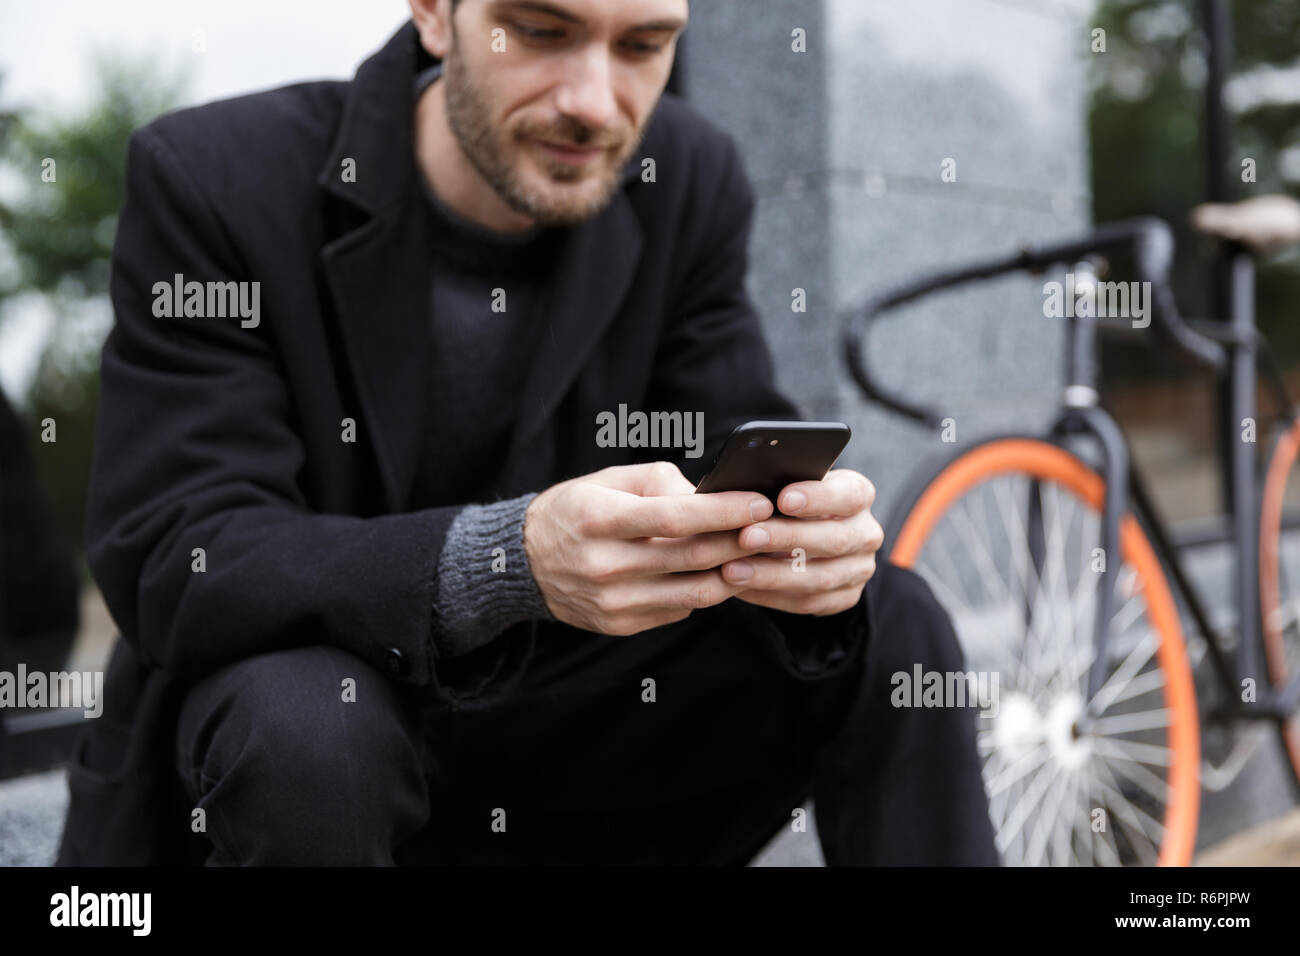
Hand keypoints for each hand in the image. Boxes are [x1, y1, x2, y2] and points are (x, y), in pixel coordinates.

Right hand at [523, 461, 775, 635]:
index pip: (674, 517)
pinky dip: (704, 590)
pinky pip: (679, 609)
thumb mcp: (610, 480)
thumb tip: (712, 497)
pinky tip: (716, 572)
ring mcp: (611, 600)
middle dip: (740, 540)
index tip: (760, 503)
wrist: (526, 562)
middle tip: (773, 527)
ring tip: (755, 553)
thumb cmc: (578, 510)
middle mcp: (603, 563)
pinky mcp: (619, 624)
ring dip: (733, 572)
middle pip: (691, 556)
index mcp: (599, 518)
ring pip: (695, 590)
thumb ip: (662, 482)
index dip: (723, 511)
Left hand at [721, 469, 883, 616]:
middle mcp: (867, 533)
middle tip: (746, 537)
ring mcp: (860, 569)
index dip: (818, 498)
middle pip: (834, 540)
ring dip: (772, 575)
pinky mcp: (846, 596)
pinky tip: (742, 588)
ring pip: (820, 577)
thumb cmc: (788, 499)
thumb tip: (745, 486)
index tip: (783, 499)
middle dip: (787, 539)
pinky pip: (808, 602)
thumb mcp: (789, 483)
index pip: (849, 495)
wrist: (802, 532)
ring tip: (732, 570)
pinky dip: (771, 596)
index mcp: (859, 495)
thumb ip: (778, 485)